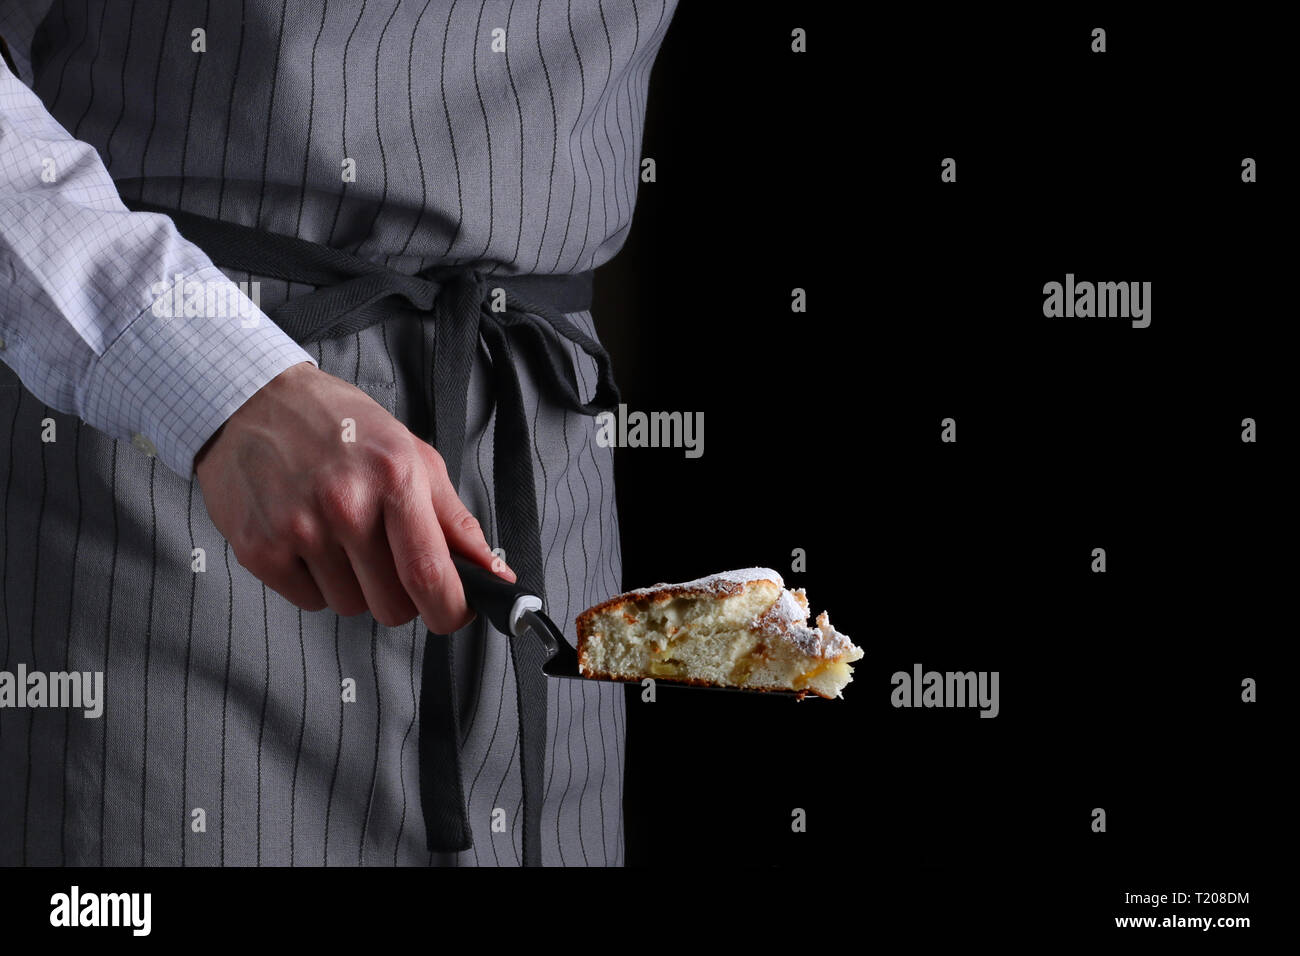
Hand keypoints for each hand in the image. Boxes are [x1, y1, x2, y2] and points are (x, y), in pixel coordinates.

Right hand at [194, 361, 513, 630]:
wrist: (255, 401)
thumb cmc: (340, 426)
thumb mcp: (413, 456)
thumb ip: (456, 521)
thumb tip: (494, 574)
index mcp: (394, 477)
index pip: (430, 574)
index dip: (451, 610)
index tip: (455, 613)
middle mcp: (345, 504)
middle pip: (392, 606)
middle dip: (401, 595)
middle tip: (388, 556)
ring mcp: (298, 528)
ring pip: (351, 607)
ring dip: (355, 585)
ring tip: (340, 535)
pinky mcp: (259, 549)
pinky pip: (309, 602)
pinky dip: (315, 582)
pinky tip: (309, 539)